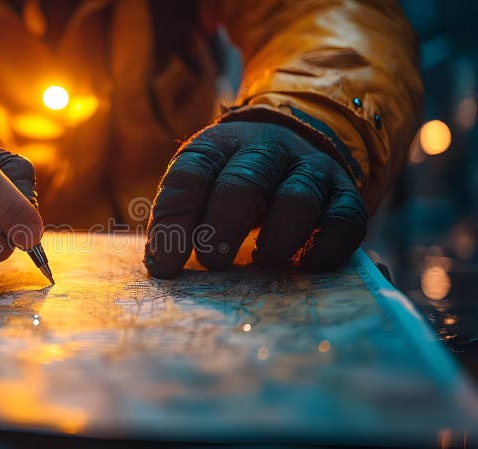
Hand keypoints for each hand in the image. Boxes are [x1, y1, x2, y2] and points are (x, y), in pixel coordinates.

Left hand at [144, 121, 366, 277]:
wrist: (291, 151)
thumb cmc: (231, 184)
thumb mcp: (200, 187)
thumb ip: (180, 222)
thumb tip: (161, 266)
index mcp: (218, 146)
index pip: (191, 175)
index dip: (174, 220)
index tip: (164, 264)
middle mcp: (266, 149)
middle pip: (244, 182)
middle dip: (223, 226)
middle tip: (211, 260)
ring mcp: (309, 169)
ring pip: (299, 198)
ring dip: (277, 238)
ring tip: (260, 262)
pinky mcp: (344, 193)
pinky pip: (345, 219)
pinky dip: (326, 247)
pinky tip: (302, 267)